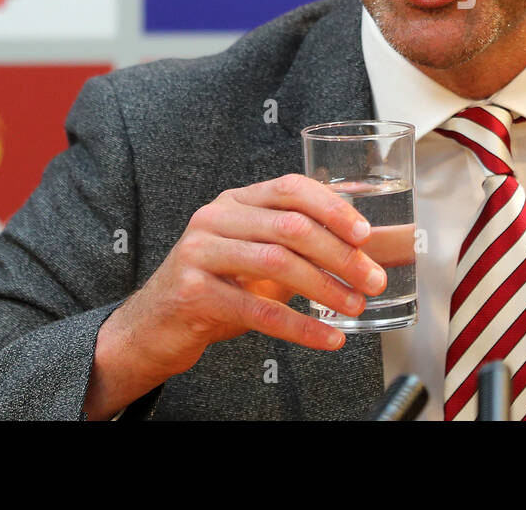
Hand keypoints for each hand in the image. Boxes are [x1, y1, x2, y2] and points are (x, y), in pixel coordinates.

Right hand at [111, 174, 388, 378]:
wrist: (154, 324)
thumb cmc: (215, 286)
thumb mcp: (255, 253)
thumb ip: (297, 244)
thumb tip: (361, 246)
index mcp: (236, 201)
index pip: (290, 188)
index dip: (333, 208)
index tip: (365, 234)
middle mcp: (216, 218)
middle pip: (290, 226)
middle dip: (340, 255)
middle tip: (371, 279)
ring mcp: (200, 253)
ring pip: (277, 263)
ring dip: (325, 288)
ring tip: (354, 305)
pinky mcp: (193, 293)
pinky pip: (258, 310)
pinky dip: (300, 327)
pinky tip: (326, 338)